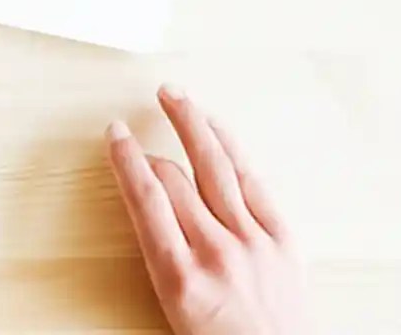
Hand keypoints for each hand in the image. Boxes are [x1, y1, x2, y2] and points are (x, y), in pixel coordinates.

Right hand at [107, 86, 309, 334]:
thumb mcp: (171, 304)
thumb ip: (160, 253)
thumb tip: (149, 200)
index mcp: (180, 276)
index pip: (146, 199)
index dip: (127, 160)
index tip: (115, 136)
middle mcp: (217, 253)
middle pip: (175, 180)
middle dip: (150, 151)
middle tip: (134, 126)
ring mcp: (255, 242)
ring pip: (216, 166)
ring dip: (191, 124)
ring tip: (175, 97)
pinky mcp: (284, 239)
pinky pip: (253, 181)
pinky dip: (232, 149)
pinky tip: (217, 129)